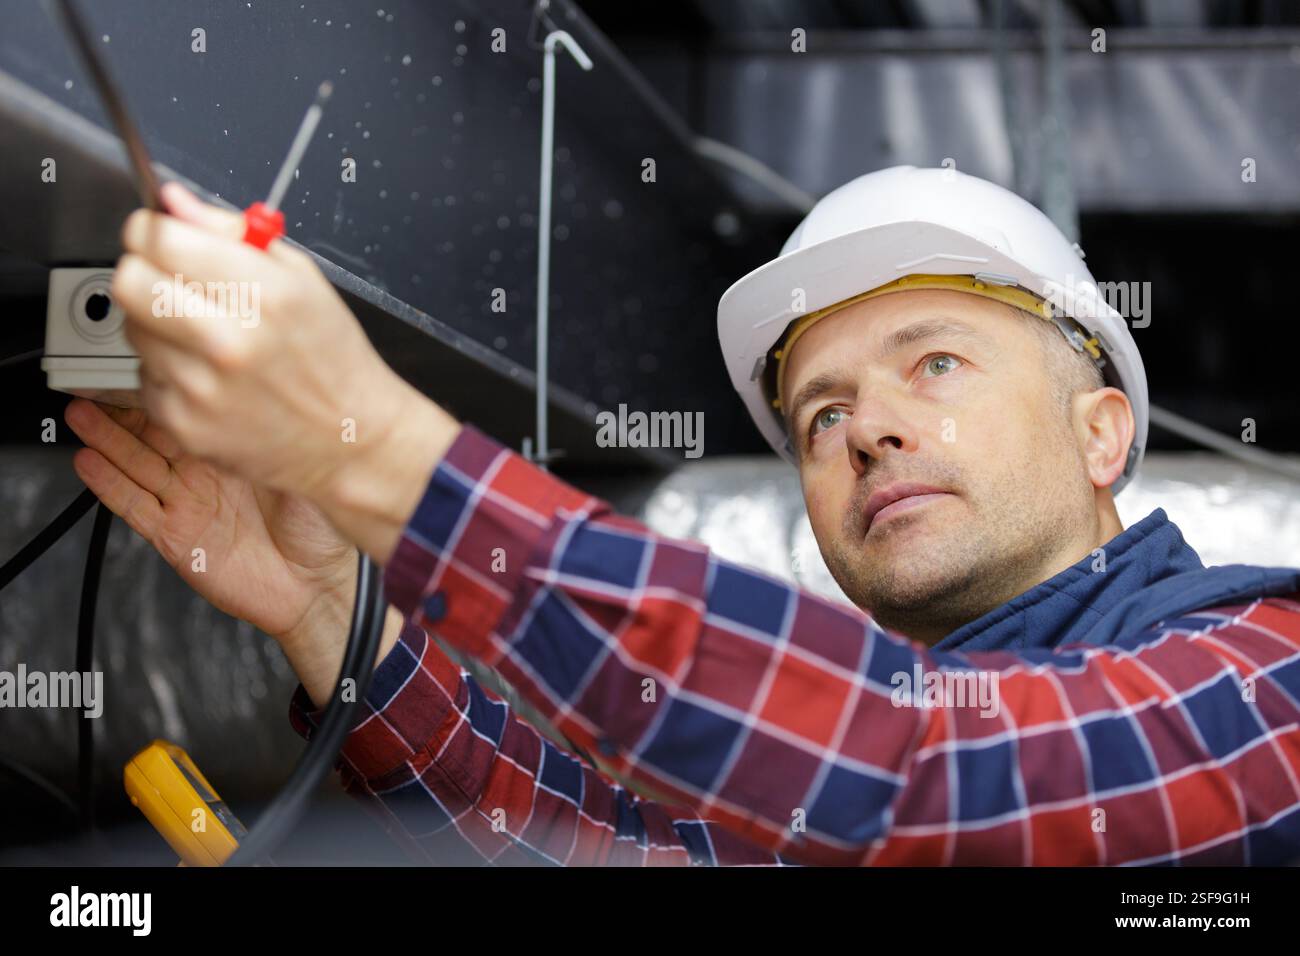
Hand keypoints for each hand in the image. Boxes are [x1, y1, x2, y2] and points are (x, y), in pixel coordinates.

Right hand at [64, 399, 402, 705]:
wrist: (318, 587)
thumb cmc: (324, 530)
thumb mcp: (304, 467)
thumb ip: (272, 436)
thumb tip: (259, 393)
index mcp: (238, 452)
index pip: (194, 414)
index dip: (168, 390)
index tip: (145, 363)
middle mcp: (208, 474)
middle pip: (155, 433)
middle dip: (124, 406)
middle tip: (95, 378)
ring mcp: (189, 503)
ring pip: (137, 464)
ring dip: (107, 439)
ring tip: (80, 413)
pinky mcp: (176, 536)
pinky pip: (136, 507)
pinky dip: (110, 485)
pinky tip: (88, 462)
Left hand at [109, 183, 458, 561]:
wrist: (350, 439)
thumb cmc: (332, 360)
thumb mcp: (303, 280)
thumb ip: (233, 235)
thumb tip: (175, 203)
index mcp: (264, 293)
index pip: (161, 238)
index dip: (152, 229)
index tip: (158, 235)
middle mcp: (229, 341)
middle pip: (128, 281)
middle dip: (143, 271)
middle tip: (168, 281)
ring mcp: (201, 388)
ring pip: (132, 328)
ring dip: (158, 325)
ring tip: (205, 338)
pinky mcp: (184, 425)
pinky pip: (145, 377)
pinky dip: (170, 372)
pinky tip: (210, 378)